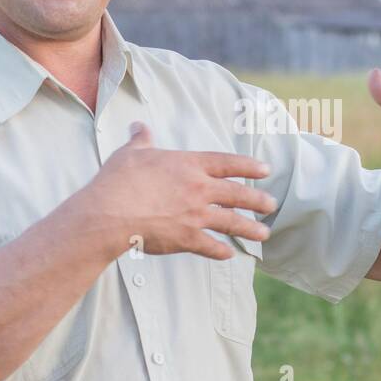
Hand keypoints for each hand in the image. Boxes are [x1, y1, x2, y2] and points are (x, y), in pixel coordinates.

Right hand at [87, 122, 276, 259]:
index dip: (248, 166)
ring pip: (231, 222)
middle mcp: (198, 189)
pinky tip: (229, 254)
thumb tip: (138, 125)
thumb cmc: (118, 181)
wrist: (109, 213)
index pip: (226, 163)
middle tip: (271, 204)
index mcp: (189, 165)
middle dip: (257, 200)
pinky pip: (210, 246)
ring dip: (250, 228)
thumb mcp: (131, 153)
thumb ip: (141, 140)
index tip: (265, 169)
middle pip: (237, 194)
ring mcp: (195, 215)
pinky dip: (221, 251)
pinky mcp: (186, 239)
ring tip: (264, 233)